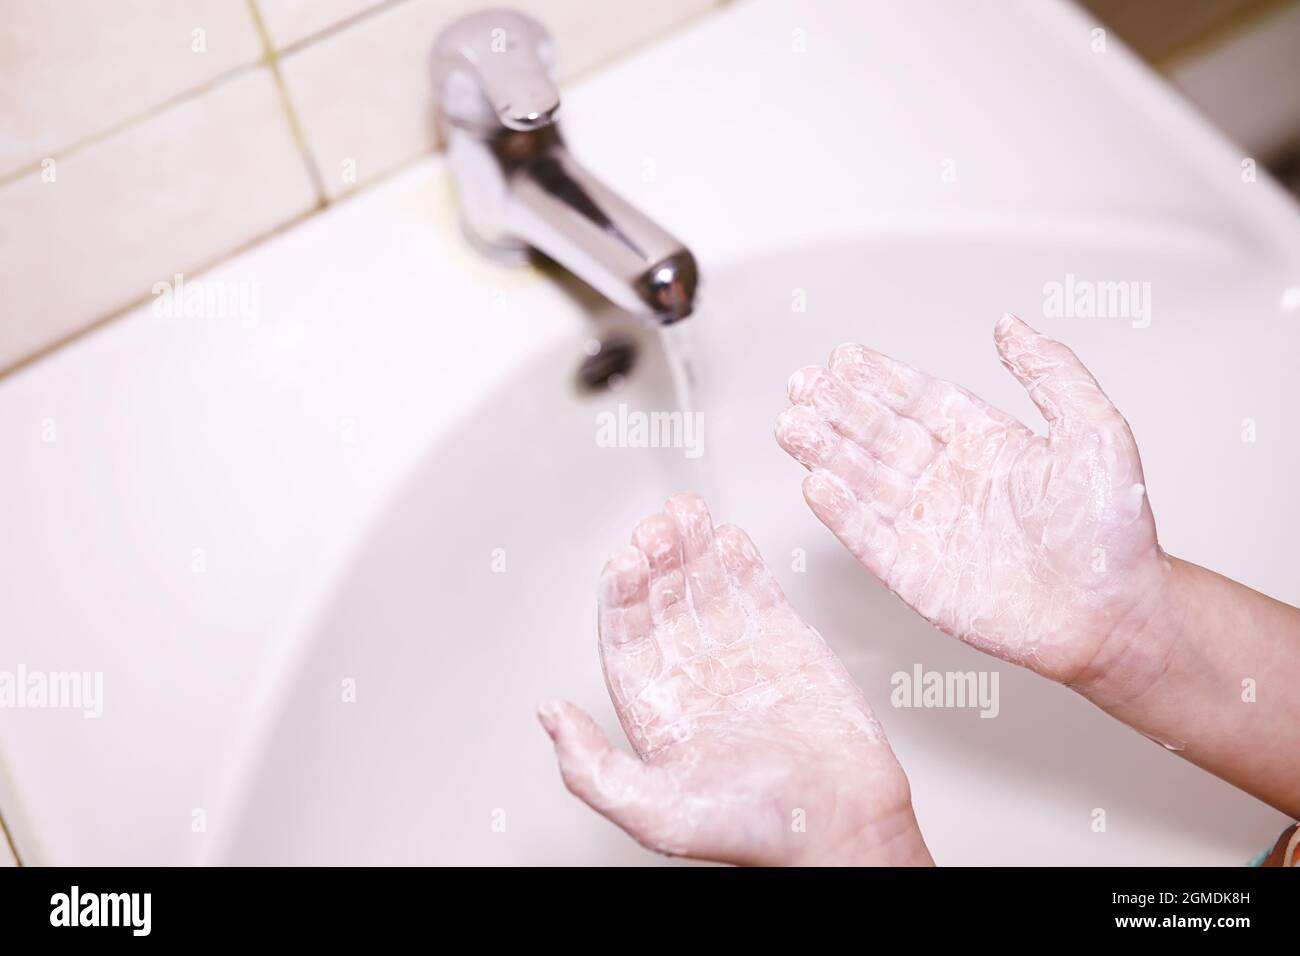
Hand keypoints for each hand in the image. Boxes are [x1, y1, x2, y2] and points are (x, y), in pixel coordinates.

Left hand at [539, 493, 930, 865]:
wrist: (844, 825)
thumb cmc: (757, 833)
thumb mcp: (657, 813)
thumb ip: (592, 768)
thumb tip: (548, 715)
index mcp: (656, 710)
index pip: (625, 637)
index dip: (621, 596)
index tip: (624, 561)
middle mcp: (692, 677)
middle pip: (661, 601)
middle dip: (656, 559)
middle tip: (658, 525)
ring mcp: (738, 654)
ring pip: (703, 587)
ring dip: (691, 547)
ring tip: (686, 510)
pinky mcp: (785, 642)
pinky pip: (753, 590)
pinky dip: (739, 561)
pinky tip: (726, 536)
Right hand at [775, 314, 1169, 686]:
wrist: (1114, 614)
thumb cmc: (1115, 532)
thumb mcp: (1095, 430)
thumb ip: (1051, 373)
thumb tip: (1010, 326)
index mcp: (987, 444)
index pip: (920, 401)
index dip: (881, 379)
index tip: (845, 357)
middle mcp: (950, 482)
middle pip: (879, 436)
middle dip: (838, 409)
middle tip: (802, 384)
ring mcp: (930, 528)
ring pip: (864, 481)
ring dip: (826, 452)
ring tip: (791, 425)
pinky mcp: (917, 575)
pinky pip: (868, 538)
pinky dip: (840, 513)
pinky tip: (815, 484)